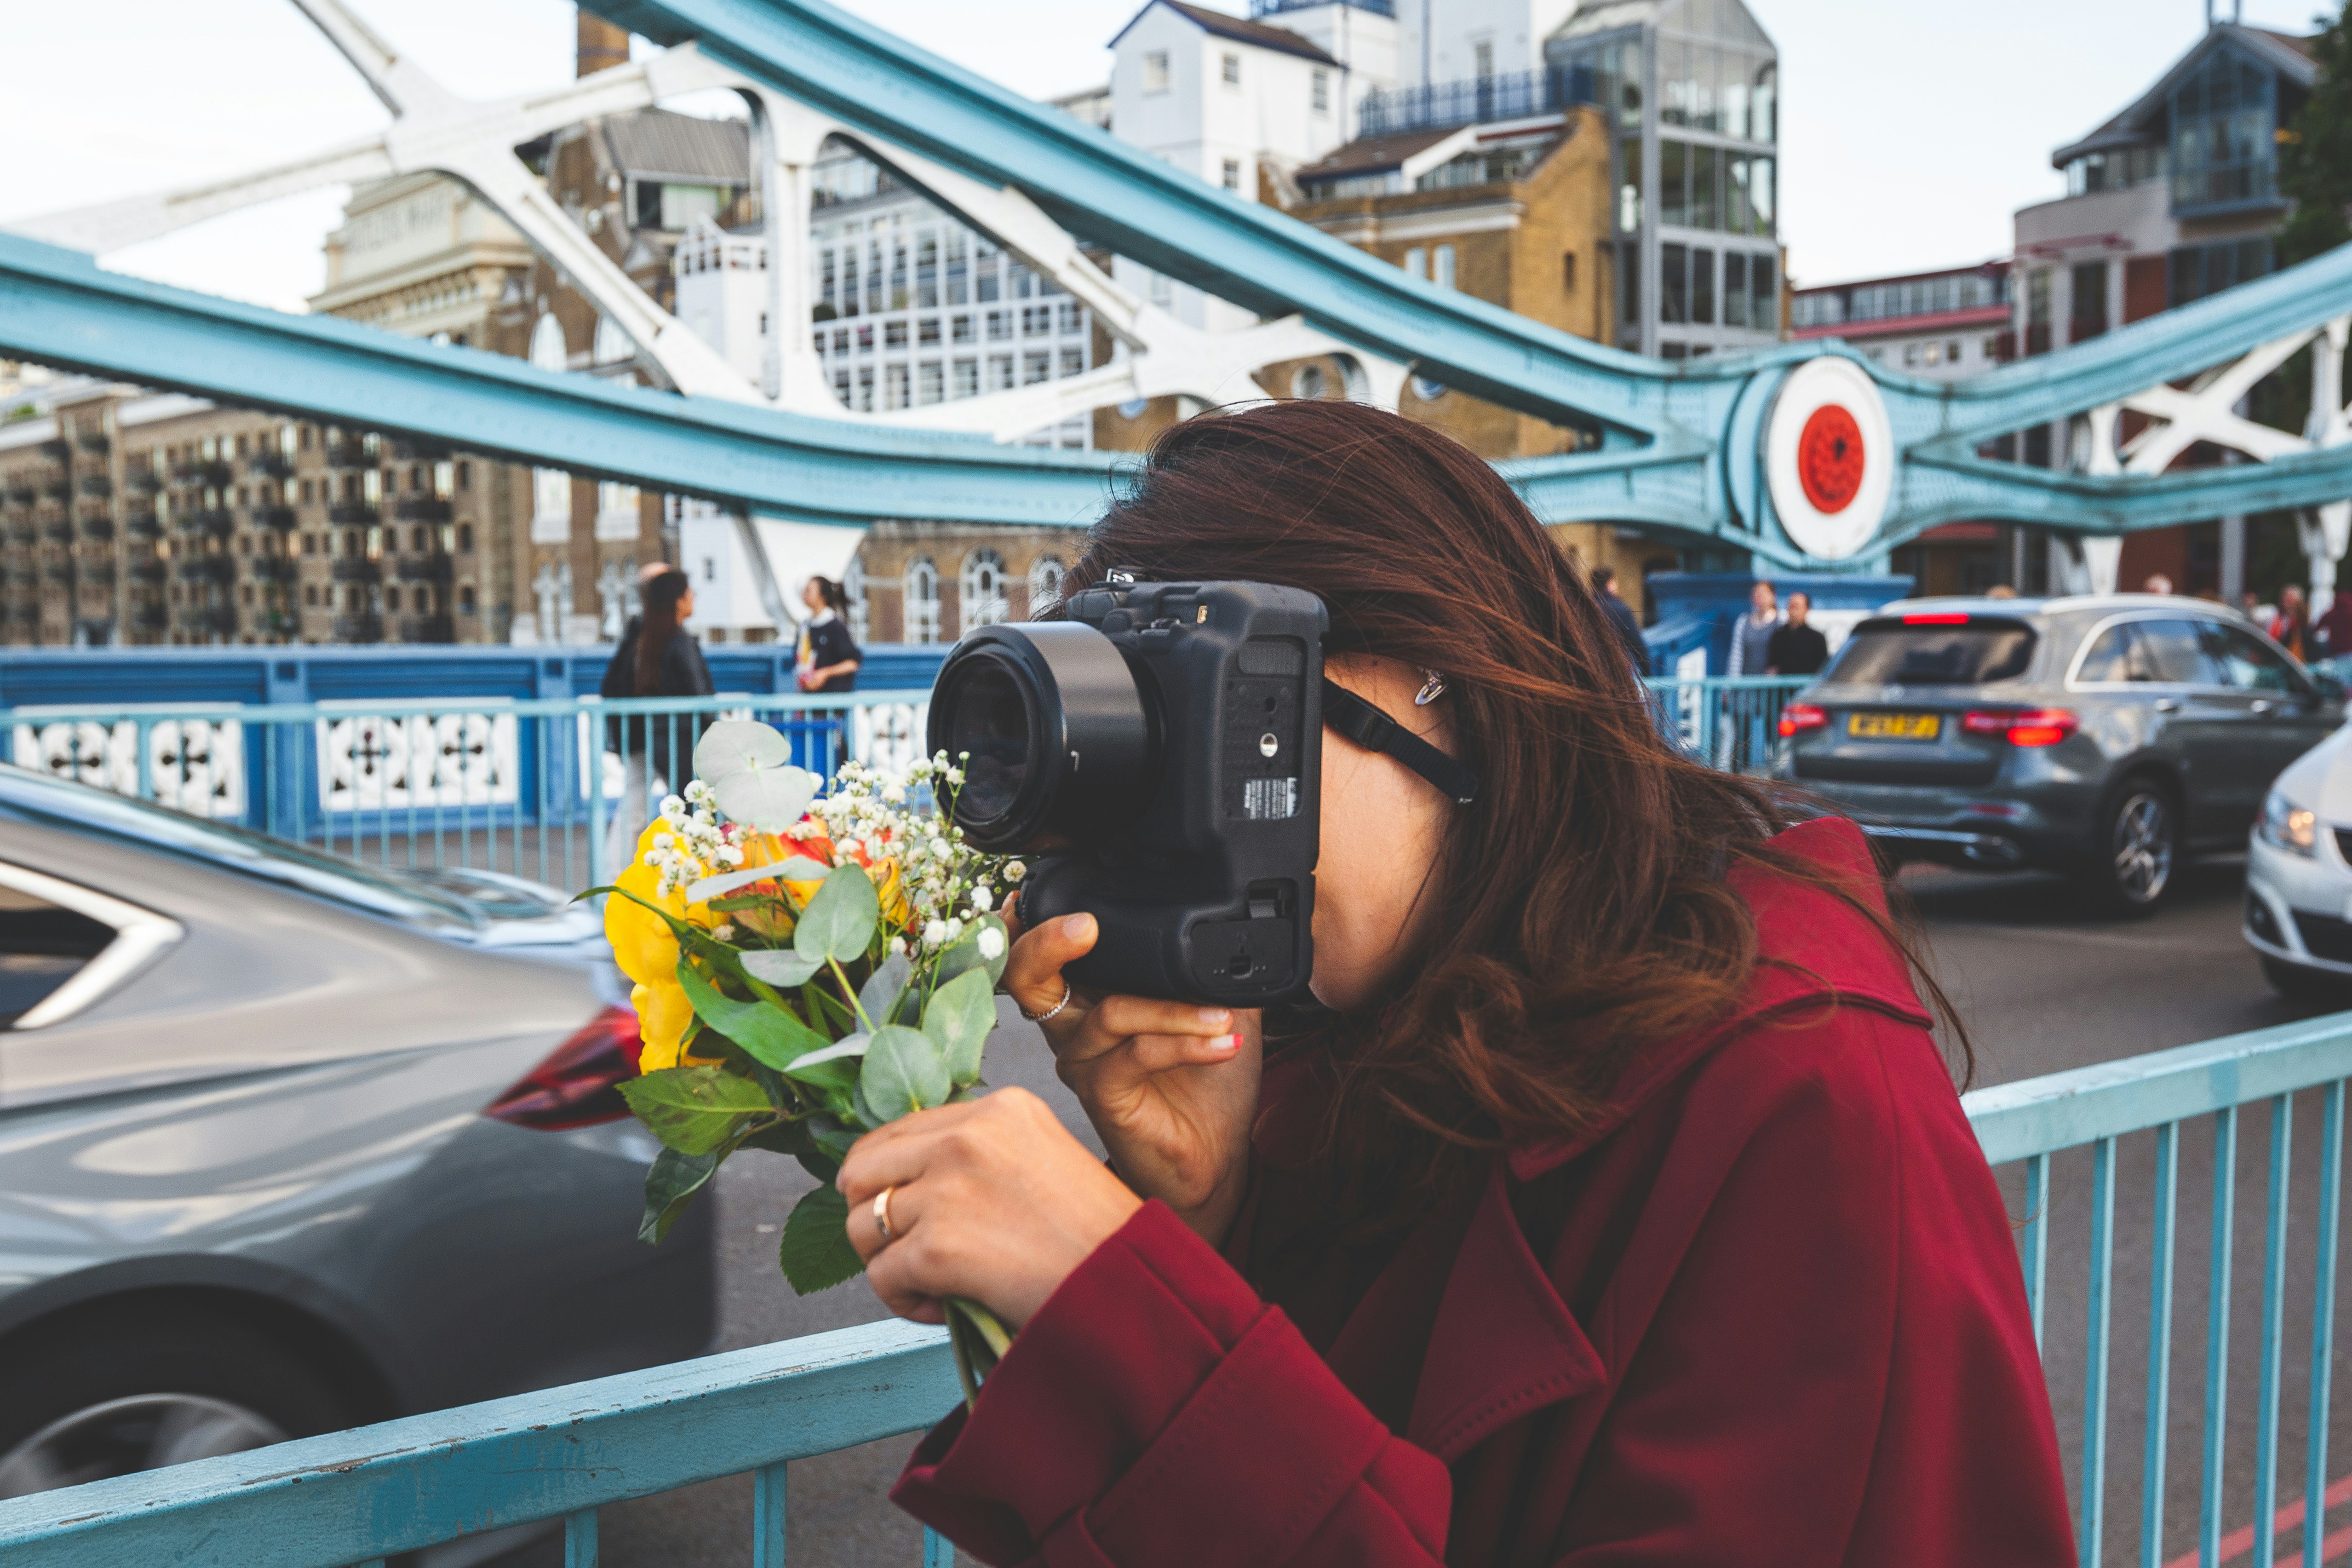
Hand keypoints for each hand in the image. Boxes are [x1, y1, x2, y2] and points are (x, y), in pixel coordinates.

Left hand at [839, 1088, 1141, 1328]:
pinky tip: (945, 1309)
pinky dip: (904, 1302)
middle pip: (862, 1171)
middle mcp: (969, 1135)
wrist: (1134, 1290)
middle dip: (874, 1216)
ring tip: (932, 1286)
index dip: (887, 1178)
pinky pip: (882, 1276)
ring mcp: (950, 1188)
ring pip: (864, 1225)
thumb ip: (980, 1153)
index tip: (901, 1210)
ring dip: (889, 1263)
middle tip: (903, 1252)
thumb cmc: (1097, 1239)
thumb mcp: (1043, 1159)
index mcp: (1000, 1108)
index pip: (898, 1132)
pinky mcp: (939, 1246)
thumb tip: (902, 1180)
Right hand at [1003, 905, 1258, 1247]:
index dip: (1037, 923)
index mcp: (1090, 996)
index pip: (1043, 951)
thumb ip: (1213, 966)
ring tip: (1224, 1017)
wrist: (1214, 1156)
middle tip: (1089, 927)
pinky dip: (1184, 1042)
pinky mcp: (1101, 1094)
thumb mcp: (1218, 1008)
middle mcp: (1072, 1026)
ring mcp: (1082, 1061)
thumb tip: (1240, 923)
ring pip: (1110, 1013)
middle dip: (1048, 944)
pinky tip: (1224, 1043)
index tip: (1072, 901)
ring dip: (1174, 1010)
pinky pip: (1135, 1054)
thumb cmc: (1207, 1084)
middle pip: (1027, 976)